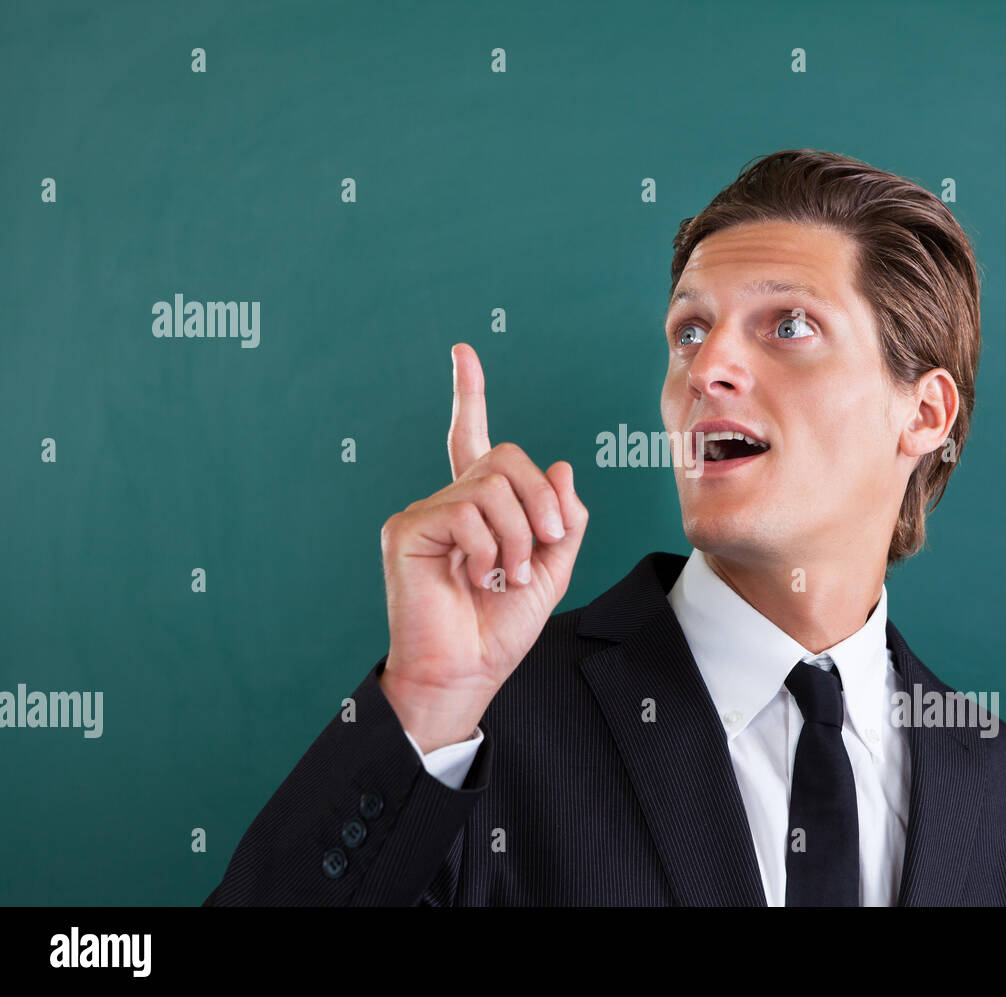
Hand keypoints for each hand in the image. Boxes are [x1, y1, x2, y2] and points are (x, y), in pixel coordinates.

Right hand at [378, 343, 588, 751]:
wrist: (468, 672)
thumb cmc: (501, 627)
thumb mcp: (553, 568)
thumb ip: (564, 517)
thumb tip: (562, 466)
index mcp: (479, 508)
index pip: (472, 439)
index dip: (467, 395)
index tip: (462, 353)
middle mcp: (448, 502)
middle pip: (506, 457)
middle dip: (542, 499)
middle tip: (547, 545)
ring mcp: (425, 513)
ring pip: (493, 484)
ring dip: (520, 533)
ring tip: (508, 574)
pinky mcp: (407, 529)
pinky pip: (466, 510)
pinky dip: (489, 548)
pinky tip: (477, 577)